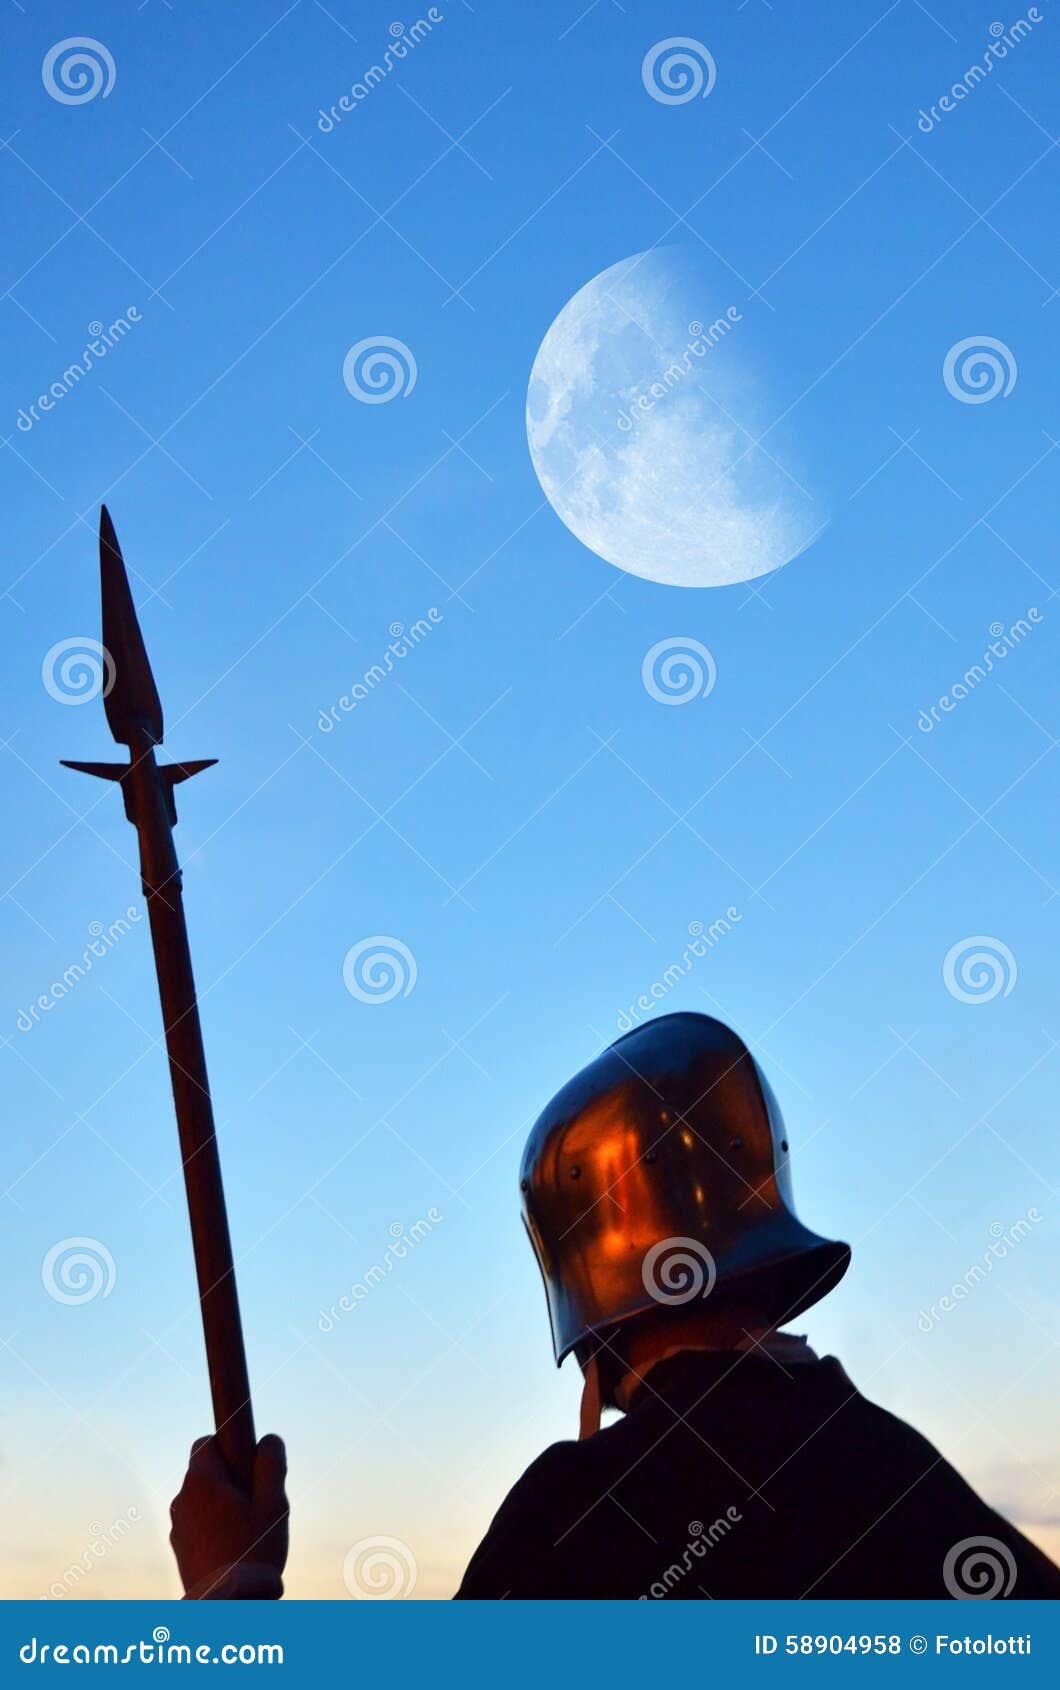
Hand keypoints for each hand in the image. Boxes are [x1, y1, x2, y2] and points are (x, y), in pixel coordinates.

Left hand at [170, 1434, 288, 1598]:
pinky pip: (197, 1525)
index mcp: (202, 1481)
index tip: (246, 1464)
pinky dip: (212, 1528)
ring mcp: (178, 1526)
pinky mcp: (179, 1549)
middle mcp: (183, 1499)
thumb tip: (268, 1439)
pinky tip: (233, 1549)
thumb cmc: (254, 1551)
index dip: (228, 1446)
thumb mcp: (274, 1503)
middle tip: (254, 1502)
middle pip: (205, 1472)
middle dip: (228, 1479)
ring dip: (220, 1506)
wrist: (228, 1606)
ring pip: (202, 1501)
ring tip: (246, 1531)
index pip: (205, 1442)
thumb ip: (271, 1463)